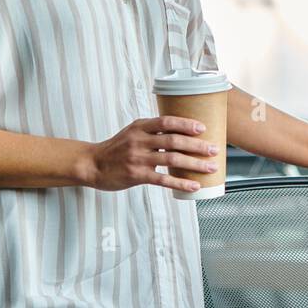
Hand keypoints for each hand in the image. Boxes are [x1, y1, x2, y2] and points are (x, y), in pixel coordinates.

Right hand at [83, 116, 218, 192]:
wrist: (92, 164)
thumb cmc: (116, 148)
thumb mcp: (132, 132)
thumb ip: (153, 130)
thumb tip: (182, 130)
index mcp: (140, 127)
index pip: (167, 121)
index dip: (186, 124)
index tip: (202, 128)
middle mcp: (140, 141)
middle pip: (174, 141)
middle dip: (197, 145)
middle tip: (214, 149)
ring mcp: (138, 158)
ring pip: (172, 160)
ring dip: (194, 164)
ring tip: (210, 167)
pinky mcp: (137, 175)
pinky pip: (163, 180)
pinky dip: (180, 183)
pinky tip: (193, 185)